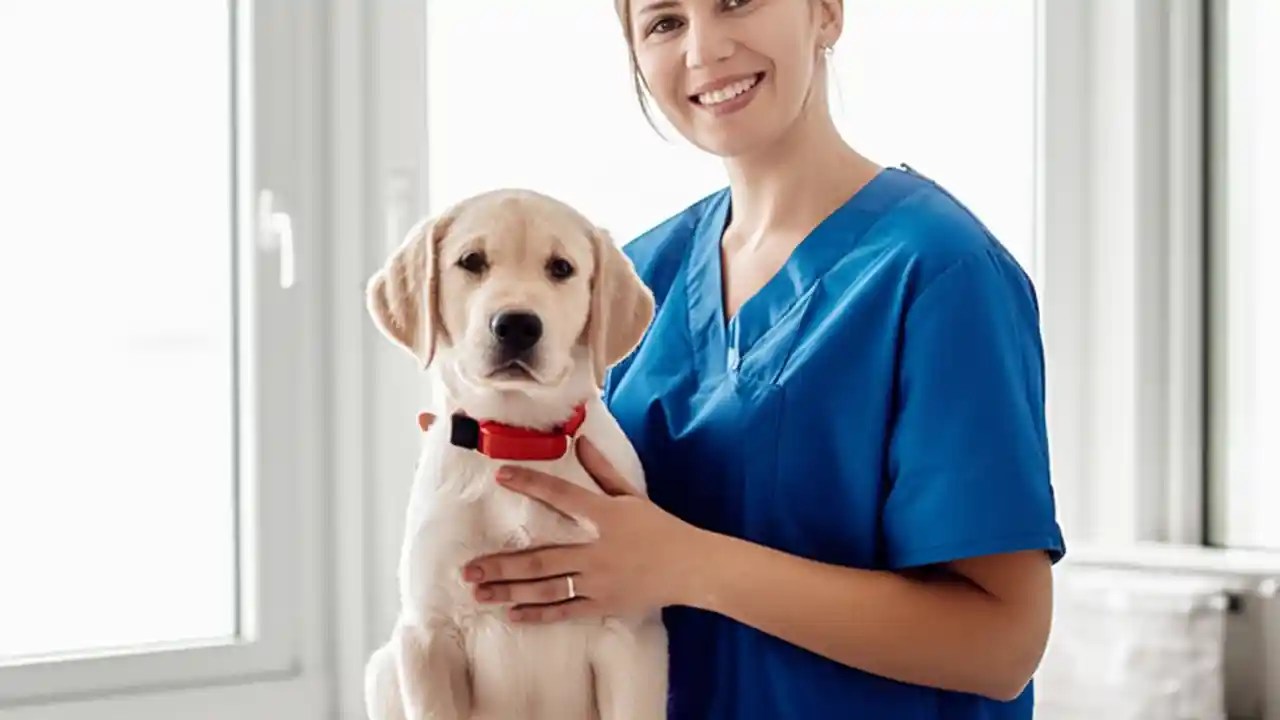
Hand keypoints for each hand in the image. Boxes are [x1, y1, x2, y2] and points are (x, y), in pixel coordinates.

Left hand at [460, 437, 703, 622]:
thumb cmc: (661, 528)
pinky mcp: (603, 605)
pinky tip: (511, 613)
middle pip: (541, 558)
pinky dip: (537, 614)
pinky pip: (564, 612)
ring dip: (510, 591)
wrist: (692, 567)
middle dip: (501, 565)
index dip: (531, 484)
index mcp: (605, 516)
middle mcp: (597, 550)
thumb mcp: (633, 495)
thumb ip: (603, 470)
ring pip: (546, 589)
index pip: (562, 497)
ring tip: (479, 593)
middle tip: (468, 569)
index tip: (501, 476)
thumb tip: (580, 441)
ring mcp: (598, 582)